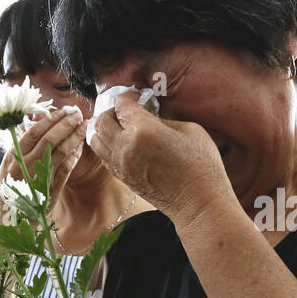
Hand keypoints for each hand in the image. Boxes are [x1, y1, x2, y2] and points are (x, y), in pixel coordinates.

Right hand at [0, 107, 86, 205]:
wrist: (13, 217)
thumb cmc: (12, 186)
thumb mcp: (8, 165)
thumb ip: (21, 145)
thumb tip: (36, 122)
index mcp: (14, 157)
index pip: (34, 132)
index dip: (51, 120)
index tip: (64, 110)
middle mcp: (26, 166)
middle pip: (50, 140)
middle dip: (66, 124)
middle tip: (78, 114)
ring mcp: (39, 178)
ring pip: (60, 152)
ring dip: (74, 137)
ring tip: (83, 125)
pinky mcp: (51, 189)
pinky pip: (66, 169)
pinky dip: (74, 156)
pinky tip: (80, 146)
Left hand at [86, 92, 233, 224]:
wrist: (198, 202)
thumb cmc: (201, 165)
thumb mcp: (188, 129)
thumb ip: (162, 118)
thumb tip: (148, 114)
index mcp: (144, 131)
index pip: (122, 105)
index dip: (127, 96)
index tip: (135, 96)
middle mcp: (126, 147)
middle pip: (102, 120)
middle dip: (112, 110)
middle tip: (125, 109)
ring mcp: (120, 164)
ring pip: (95, 139)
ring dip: (103, 128)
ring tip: (118, 125)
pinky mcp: (121, 177)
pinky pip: (103, 155)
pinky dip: (106, 144)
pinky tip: (121, 142)